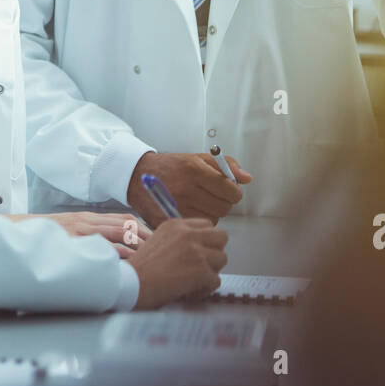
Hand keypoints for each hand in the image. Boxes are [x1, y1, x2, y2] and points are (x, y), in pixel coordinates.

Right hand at [4, 211, 151, 257]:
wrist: (12, 233)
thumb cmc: (39, 239)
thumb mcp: (66, 233)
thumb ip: (85, 237)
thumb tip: (107, 250)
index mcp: (86, 218)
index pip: (124, 219)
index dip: (143, 229)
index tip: (159, 239)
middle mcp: (86, 221)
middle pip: (126, 224)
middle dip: (148, 235)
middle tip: (166, 247)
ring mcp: (79, 230)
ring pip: (118, 232)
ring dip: (138, 243)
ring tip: (156, 254)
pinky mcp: (72, 239)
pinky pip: (100, 244)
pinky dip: (119, 252)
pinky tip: (131, 260)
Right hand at [127, 151, 251, 226]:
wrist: (137, 176)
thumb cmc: (170, 167)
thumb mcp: (197, 158)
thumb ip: (225, 166)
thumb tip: (246, 178)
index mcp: (194, 170)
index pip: (230, 190)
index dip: (234, 192)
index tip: (230, 191)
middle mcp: (186, 189)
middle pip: (224, 208)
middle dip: (224, 203)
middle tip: (215, 196)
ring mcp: (177, 207)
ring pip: (213, 220)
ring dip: (212, 213)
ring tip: (201, 203)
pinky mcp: (170, 220)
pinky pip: (197, 227)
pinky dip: (198, 222)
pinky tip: (191, 211)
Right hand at [128, 218, 227, 308]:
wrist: (130, 284)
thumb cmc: (139, 269)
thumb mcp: (157, 240)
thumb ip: (179, 239)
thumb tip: (199, 248)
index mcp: (176, 225)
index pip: (207, 225)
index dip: (206, 241)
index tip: (199, 252)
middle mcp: (188, 234)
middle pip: (221, 237)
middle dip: (214, 252)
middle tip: (202, 266)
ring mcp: (196, 251)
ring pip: (222, 259)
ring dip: (211, 272)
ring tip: (194, 281)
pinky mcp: (201, 270)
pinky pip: (216, 280)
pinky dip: (206, 289)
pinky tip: (190, 293)